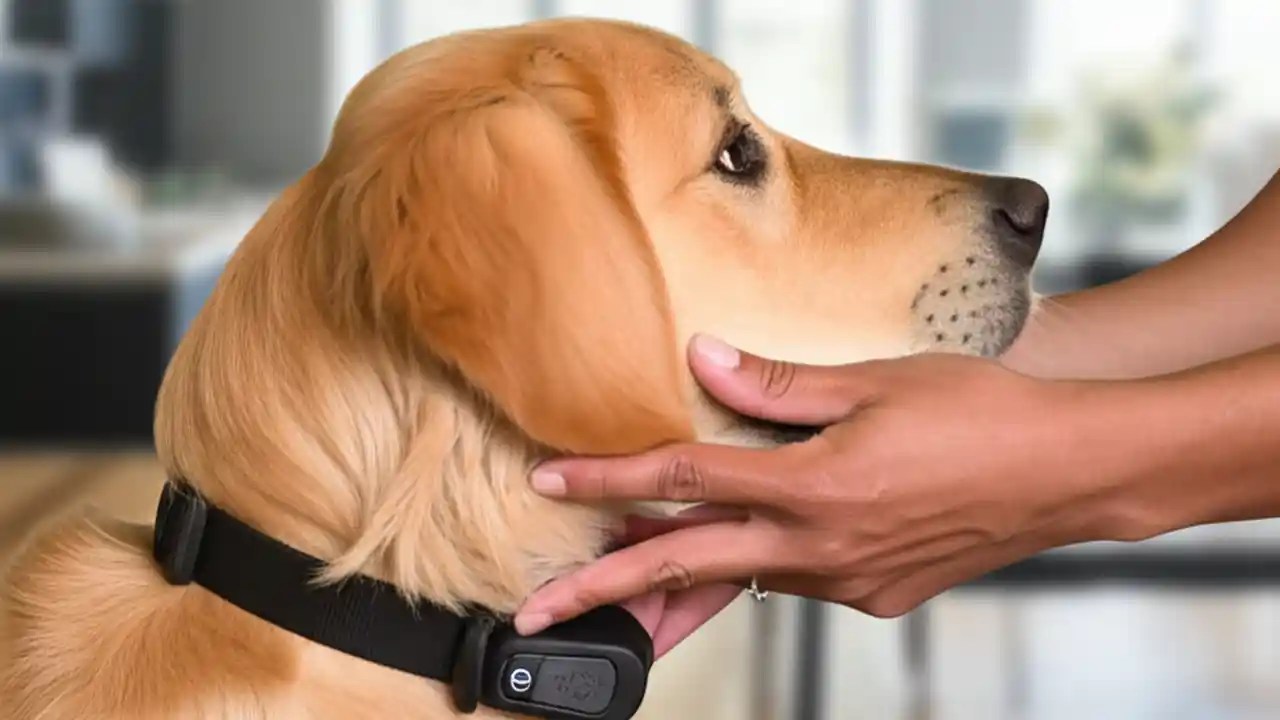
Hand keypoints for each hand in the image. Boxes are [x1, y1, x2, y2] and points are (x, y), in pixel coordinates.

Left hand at [517, 335, 1116, 645]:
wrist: (1070, 472)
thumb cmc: (981, 413)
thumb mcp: (874, 381)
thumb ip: (777, 384)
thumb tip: (702, 362)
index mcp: (812, 486)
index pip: (684, 482)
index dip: (608, 479)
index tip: (549, 483)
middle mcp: (820, 547)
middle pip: (685, 565)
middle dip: (602, 590)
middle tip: (536, 613)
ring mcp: (848, 581)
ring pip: (740, 580)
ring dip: (675, 585)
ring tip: (615, 603)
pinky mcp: (875, 595)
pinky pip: (794, 582)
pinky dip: (755, 569)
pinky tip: (741, 554)